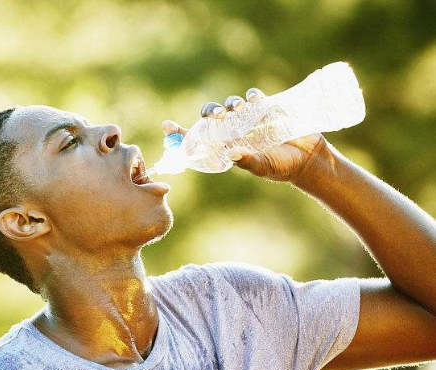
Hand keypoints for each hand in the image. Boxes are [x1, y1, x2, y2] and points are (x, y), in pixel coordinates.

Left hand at [162, 88, 325, 182]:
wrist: (309, 159)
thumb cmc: (282, 167)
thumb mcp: (264, 167)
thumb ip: (248, 161)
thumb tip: (232, 153)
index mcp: (228, 146)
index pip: (200, 138)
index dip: (182, 132)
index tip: (166, 125)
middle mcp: (235, 131)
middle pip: (212, 117)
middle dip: (209, 113)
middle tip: (214, 116)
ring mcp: (250, 119)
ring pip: (230, 105)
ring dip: (229, 104)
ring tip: (236, 108)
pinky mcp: (266, 109)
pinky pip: (254, 98)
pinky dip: (251, 96)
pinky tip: (253, 100)